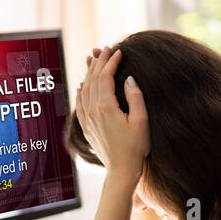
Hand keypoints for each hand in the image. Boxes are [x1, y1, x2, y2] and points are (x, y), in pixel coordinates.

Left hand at [76, 47, 149, 185]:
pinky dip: (81, 90)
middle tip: (106, 49)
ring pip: (84, 90)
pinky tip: (82, 85)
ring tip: (94, 59)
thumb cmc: (135, 147)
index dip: (111, 62)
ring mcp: (87, 120)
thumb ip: (135, 97)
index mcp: (105, 108)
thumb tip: (128, 79)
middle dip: (99, 62)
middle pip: (92, 80)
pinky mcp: (86, 127)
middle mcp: (92, 111)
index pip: (105, 77)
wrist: (121, 170)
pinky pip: (79, 104)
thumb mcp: (141, 121)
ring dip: (89, 73)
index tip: (118, 51)